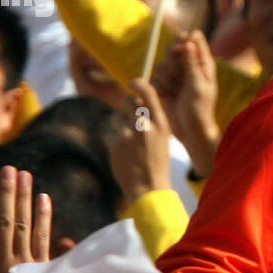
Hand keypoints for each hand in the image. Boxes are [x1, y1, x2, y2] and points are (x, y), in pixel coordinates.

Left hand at [107, 78, 172, 203]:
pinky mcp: (115, 143)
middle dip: (125, 107)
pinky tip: (123, 153)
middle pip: (128, 101)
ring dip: (119, 125)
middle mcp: (146, 125)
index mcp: (161, 123)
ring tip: (129, 143)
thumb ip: (152, 119)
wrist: (149, 188)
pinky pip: (110, 132)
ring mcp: (129, 134)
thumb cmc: (156, 163)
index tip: (132, 83)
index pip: (148, 92)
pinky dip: (114, 140)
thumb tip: (136, 101)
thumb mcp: (163, 138)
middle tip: (129, 121)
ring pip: (116, 117)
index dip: (138, 84)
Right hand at [153, 31, 220, 177]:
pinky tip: (168, 96)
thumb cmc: (200, 109)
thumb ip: (192, 63)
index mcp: (203, 63)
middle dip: (172, 61)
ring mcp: (176, 76)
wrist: (190, 130)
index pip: (193, 39)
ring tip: (175, 91)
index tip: (181, 49)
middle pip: (173, 48)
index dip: (184, 40)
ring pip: (162, 64)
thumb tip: (188, 41)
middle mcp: (189, 66)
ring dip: (166, 77)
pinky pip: (155, 77)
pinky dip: (160, 86)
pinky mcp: (165, 86)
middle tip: (178, 76)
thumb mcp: (197, 85)